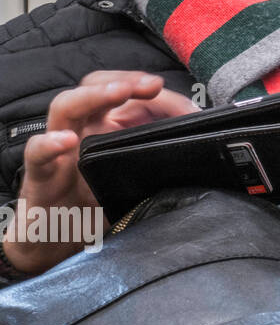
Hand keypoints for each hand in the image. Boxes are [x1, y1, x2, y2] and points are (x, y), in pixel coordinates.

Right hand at [3, 71, 198, 274]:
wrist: (61, 244)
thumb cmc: (100, 204)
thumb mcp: (139, 176)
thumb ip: (162, 153)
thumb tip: (197, 135)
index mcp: (106, 125)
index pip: (126, 91)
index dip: (153, 92)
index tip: (181, 102)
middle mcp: (82, 129)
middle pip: (95, 86)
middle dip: (126, 80)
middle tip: (152, 85)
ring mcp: (59, 150)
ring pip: (66, 107)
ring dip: (94, 96)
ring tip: (118, 92)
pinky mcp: (40, 177)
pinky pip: (37, 154)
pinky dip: (49, 144)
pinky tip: (66, 142)